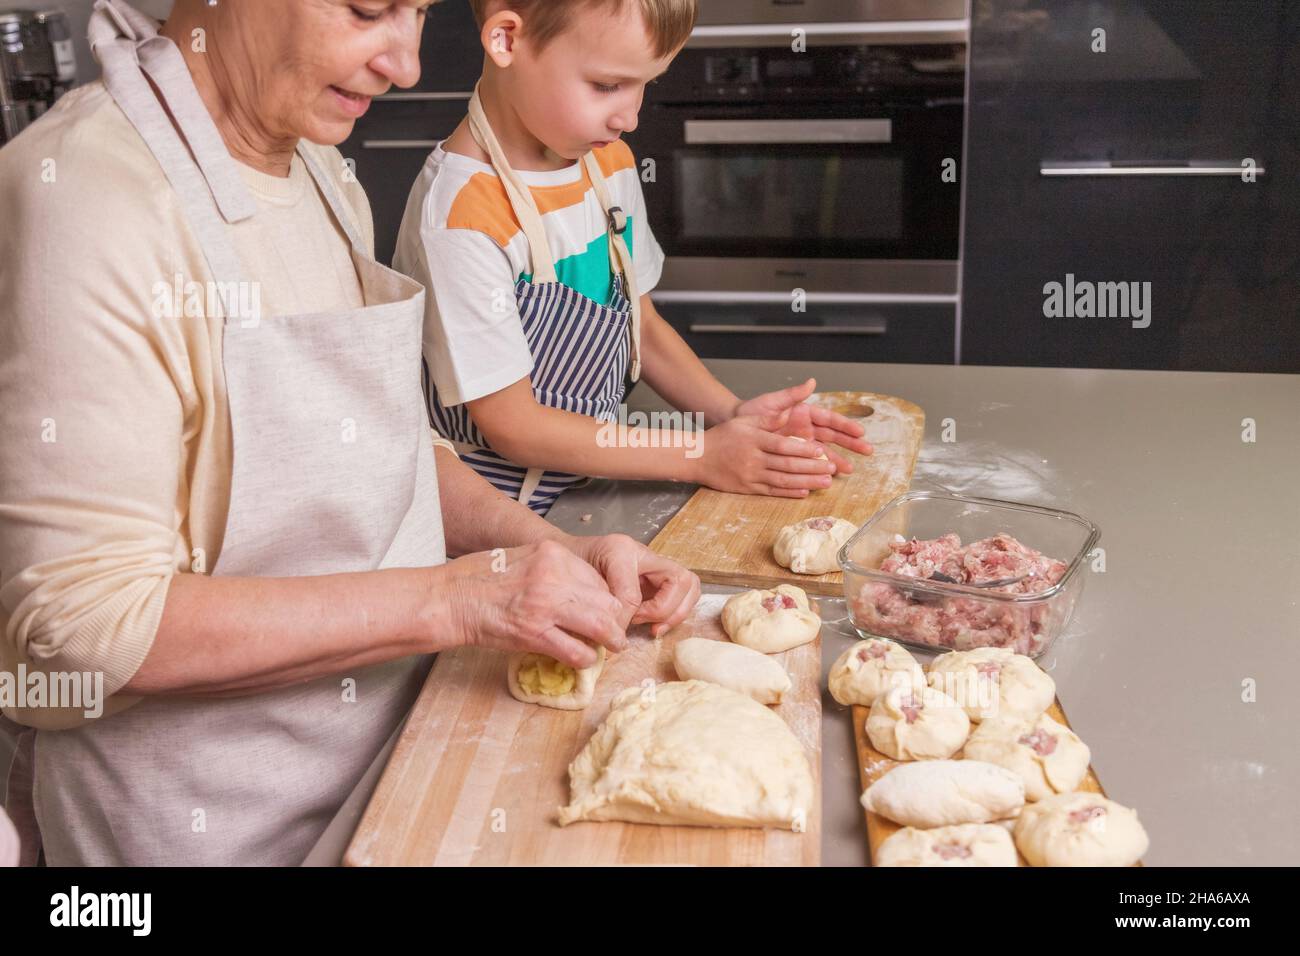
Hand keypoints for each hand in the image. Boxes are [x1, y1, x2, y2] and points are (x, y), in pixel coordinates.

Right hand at [446, 540, 629, 668]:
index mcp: (552, 554)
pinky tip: (583, 659)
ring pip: (600, 626)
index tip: (607, 609)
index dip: (607, 597)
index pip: (598, 578)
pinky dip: (585, 658)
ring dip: (611, 640)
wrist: (451, 598)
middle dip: (615, 619)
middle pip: (606, 601)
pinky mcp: (535, 634)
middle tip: (615, 631)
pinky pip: (576, 651)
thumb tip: (580, 588)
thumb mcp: (523, 557)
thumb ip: (553, 568)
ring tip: (613, 647)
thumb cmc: (480, 577)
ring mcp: (546, 605)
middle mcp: (554, 576)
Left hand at [562, 533, 700, 637]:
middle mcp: (645, 555)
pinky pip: (682, 594)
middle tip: (644, 623)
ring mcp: (655, 566)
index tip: (615, 630)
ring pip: (689, 587)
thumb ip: (598, 602)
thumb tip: (618, 631)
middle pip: (682, 581)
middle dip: (666, 610)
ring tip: (653, 628)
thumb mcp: (577, 580)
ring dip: (675, 612)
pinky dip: (674, 613)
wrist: (567, 552)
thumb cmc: (570, 564)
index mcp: (622, 551)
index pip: (633, 593)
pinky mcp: (658, 579)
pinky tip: (654, 626)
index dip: (626, 617)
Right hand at [693, 413, 835, 497]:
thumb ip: (769, 419)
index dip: (804, 449)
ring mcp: (750, 475)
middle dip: (812, 467)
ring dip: (806, 482)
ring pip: (783, 480)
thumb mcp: (744, 421)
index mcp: (754, 439)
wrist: (698, 457)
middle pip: (787, 464)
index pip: (783, 445)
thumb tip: (790, 413)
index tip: (821, 451)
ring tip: (826, 482)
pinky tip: (805, 492)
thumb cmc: (723, 436)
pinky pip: (772, 491)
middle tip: (832, 468)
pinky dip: (789, 493)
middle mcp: (753, 459)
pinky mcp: (748, 488)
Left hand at [733, 377, 873, 473]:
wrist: (735, 427)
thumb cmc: (753, 412)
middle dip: (851, 444)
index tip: (860, 432)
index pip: (830, 420)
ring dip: (837, 460)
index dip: (846, 426)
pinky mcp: (792, 456)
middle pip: (833, 437)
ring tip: (850, 469)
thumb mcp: (772, 402)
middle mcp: (806, 428)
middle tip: (868, 451)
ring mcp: (801, 443)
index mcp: (805, 413)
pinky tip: (830, 477)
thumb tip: (811, 382)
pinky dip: (820, 469)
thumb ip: (792, 394)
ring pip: (824, 452)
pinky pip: (809, 463)